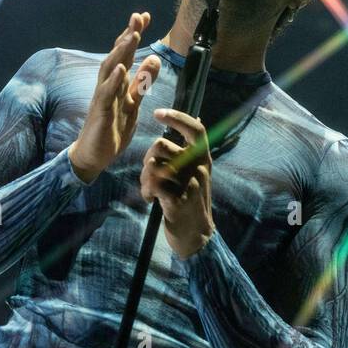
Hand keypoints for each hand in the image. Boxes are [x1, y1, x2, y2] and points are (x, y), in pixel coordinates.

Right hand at [68, 11, 160, 183]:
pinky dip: (113, 81)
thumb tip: (154, 59)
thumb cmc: (112, 128)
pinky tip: (121, 69)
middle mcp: (107, 85)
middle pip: (117, 55)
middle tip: (138, 17)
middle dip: (127, 35)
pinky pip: (105, 94)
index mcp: (116, 82)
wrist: (93, 155)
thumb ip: (142, 83)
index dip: (133, 34)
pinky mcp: (100, 113)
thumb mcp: (134, 103)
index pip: (125, 54)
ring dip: (121, 52)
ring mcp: (102, 97)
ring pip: (110, 70)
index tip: (144, 16)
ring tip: (132, 35)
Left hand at [141, 108, 214, 258]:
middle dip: (147, 159)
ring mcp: (190, 185)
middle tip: (149, 176)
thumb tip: (197, 117)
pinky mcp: (178, 201)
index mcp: (204, 158)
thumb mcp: (198, 171)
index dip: (176, 117)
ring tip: (149, 189)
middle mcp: (199, 168)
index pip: (195, 129)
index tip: (157, 113)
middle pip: (161, 146)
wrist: (196, 235)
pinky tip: (150, 199)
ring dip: (144, 177)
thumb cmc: (192, 200)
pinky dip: (146, 192)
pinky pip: (152, 185)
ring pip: (153, 165)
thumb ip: (193, 149)